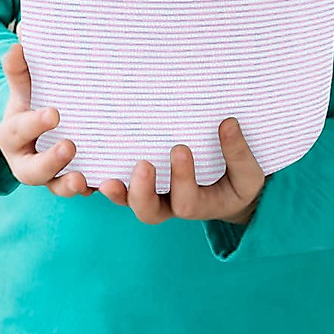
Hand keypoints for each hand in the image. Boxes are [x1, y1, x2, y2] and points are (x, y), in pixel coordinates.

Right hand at [0, 41, 93, 197]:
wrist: (41, 128)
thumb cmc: (32, 102)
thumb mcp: (24, 87)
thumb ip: (20, 69)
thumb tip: (21, 40)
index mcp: (12, 135)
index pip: (18, 130)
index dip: (34, 124)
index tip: (55, 112)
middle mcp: (26, 162)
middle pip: (33, 171)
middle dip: (51, 161)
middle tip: (71, 146)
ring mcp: (50, 177)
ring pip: (56, 187)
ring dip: (70, 185)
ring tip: (85, 180)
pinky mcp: (72, 183)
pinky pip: (83, 192)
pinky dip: (94, 189)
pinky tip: (109, 182)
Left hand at [98, 119, 265, 225]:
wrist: (226, 188)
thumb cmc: (237, 180)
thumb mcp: (247, 174)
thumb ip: (238, 154)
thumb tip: (227, 123)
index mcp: (197, 204)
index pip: (186, 200)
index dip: (182, 178)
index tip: (180, 148)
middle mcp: (168, 204)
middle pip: (148, 211)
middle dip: (142, 191)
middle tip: (143, 165)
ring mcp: (149, 193)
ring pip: (127, 202)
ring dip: (115, 192)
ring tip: (105, 179)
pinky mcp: (136, 181)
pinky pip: (115, 185)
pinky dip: (100, 180)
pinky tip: (87, 163)